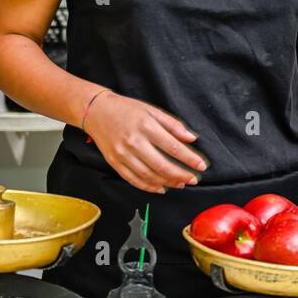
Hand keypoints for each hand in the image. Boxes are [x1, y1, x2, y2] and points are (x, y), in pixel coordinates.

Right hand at [84, 92, 207, 193]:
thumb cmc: (126, 109)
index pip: (173, 147)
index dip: (189, 158)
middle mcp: (134, 142)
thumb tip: (192, 138)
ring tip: (180, 184)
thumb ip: (173, 125)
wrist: (97, 111)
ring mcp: (122, 154)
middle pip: (161, 165)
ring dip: (166, 182)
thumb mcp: (152, 110)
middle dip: (180, 175)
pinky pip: (133, 179)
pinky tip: (161, 188)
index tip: (201, 166)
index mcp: (146, 126)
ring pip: (148, 175)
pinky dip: (148, 187)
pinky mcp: (114, 163)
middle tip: (193, 179)